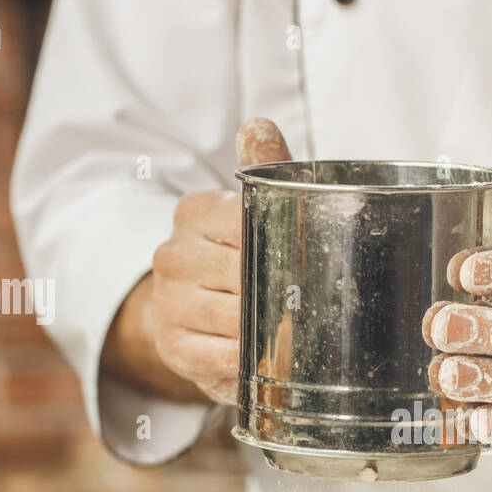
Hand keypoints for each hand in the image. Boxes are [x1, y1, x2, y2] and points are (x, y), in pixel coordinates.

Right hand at [102, 118, 291, 402]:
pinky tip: (273, 360)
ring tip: (303, 334)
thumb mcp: (251, 207)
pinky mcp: (175, 348)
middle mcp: (173, 256)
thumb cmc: (235, 254)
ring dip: (274, 332)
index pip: (245, 223)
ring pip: (237, 320)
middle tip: (321, 303)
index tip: (312, 260)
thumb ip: (264, 170)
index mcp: (194, 213)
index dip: (282, 245)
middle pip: (244, 277)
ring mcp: (170, 303)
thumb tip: (259, 128)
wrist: (190, 306)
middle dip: (284, 293)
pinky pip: (224, 359)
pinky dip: (254, 362)